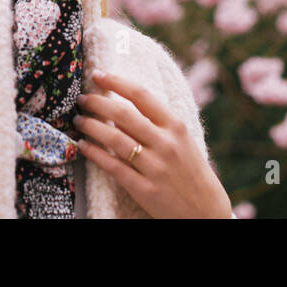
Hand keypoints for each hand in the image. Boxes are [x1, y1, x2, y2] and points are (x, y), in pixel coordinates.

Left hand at [73, 70, 231, 218]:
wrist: (206, 212)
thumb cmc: (191, 172)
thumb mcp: (183, 141)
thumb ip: (158, 124)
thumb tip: (123, 107)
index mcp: (176, 126)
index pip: (141, 95)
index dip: (117, 82)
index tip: (98, 74)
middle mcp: (166, 143)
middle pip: (123, 114)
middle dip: (97, 103)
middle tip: (82, 99)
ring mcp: (155, 167)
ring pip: (114, 138)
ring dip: (91, 126)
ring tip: (79, 121)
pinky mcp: (144, 190)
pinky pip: (113, 166)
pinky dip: (94, 154)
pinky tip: (83, 146)